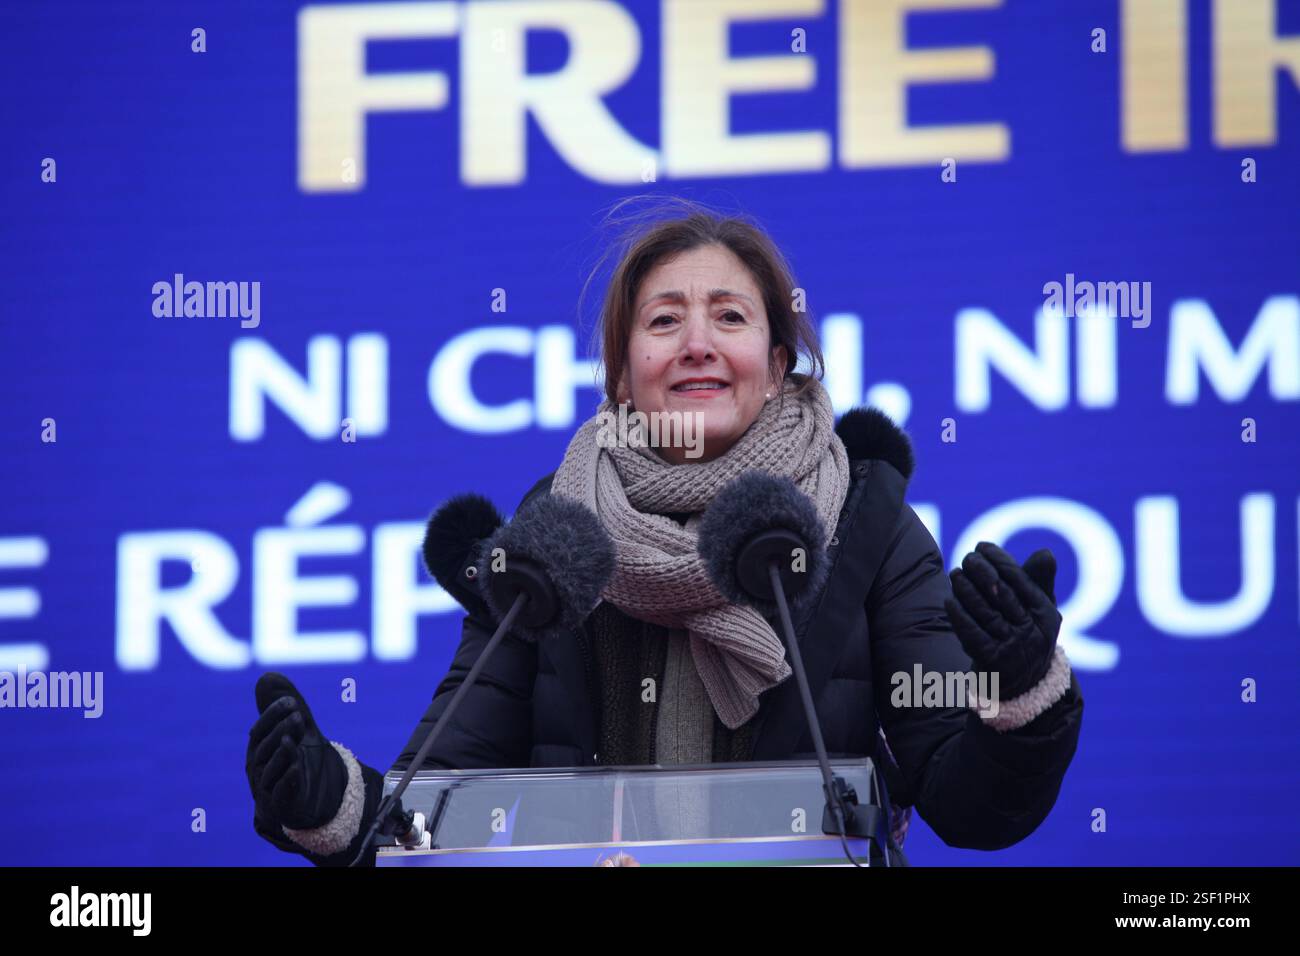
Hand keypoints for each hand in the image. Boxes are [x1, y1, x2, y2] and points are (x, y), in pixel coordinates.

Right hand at [246, 672, 348, 830]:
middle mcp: (258, 769)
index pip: (259, 730)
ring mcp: (267, 788)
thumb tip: (266, 676)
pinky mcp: (281, 805)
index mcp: (258, 750)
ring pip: (270, 770)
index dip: (273, 715)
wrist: (307, 801)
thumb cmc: (296, 761)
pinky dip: (287, 780)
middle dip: (281, 729)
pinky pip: (281, 793)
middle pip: (264, 748)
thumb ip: (285, 707)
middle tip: (299, 716)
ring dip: (283, 753)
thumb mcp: (297, 731)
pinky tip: (298, 768)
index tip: (291, 701)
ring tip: (293, 739)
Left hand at [943, 542, 1060, 700]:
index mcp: (1046, 615)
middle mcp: (1033, 632)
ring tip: (955, 574)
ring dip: (965, 589)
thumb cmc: (1027, 634)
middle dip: (981, 570)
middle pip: (1001, 593)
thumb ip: (1038, 581)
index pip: (1021, 580)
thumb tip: (1045, 553)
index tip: (983, 546)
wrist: (1023, 686)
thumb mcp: (1038, 610)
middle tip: (966, 557)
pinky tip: (949, 600)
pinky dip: (958, 614)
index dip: (1000, 560)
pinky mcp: (992, 663)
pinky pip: (971, 633)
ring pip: (983, 611)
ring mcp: (1012, 648)